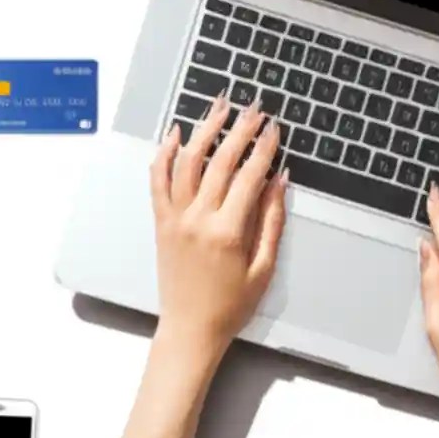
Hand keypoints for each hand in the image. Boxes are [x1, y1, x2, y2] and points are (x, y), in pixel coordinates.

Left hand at [149, 95, 287, 354]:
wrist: (190, 328)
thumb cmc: (231, 305)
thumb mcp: (264, 266)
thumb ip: (272, 220)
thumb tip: (280, 180)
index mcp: (228, 232)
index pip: (250, 176)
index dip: (265, 148)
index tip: (274, 128)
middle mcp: (198, 219)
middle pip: (221, 161)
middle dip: (240, 130)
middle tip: (253, 108)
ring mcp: (175, 219)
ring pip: (188, 162)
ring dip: (204, 131)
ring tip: (218, 108)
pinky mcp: (161, 222)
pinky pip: (158, 181)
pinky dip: (164, 154)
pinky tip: (175, 135)